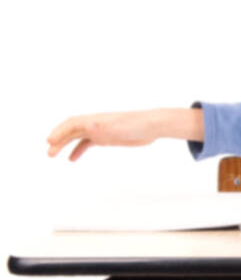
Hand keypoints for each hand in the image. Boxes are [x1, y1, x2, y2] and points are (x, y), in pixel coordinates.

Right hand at [46, 108, 202, 161]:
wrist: (152, 127)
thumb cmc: (137, 124)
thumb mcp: (119, 126)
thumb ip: (103, 127)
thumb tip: (88, 126)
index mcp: (96, 119)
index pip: (72, 123)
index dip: (59, 131)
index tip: (50, 141)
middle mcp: (95, 124)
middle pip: (71, 131)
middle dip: (58, 140)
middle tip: (49, 153)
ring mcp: (100, 131)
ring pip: (77, 137)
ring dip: (64, 145)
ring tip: (53, 155)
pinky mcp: (106, 138)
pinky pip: (87, 143)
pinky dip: (78, 150)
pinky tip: (72, 159)